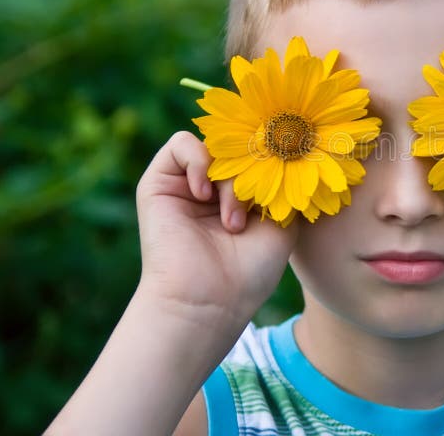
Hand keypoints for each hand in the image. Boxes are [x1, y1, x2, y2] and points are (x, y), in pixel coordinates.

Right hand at [135, 131, 296, 334]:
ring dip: (230, 179)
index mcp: (242, 194)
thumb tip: (285, 149)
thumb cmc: (250, 270)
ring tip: (232, 220)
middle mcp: (214, 186)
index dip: (273, 160)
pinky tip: (204, 196)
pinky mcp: (158, 183)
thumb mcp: (283, 222)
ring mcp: (187, 183)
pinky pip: (180, 143)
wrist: (209, 301)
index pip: (259, 153)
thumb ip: (284, 185)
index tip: (283, 186)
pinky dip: (199, 162)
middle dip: (253, 171)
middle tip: (258, 206)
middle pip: (239, 147)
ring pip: (215, 147)